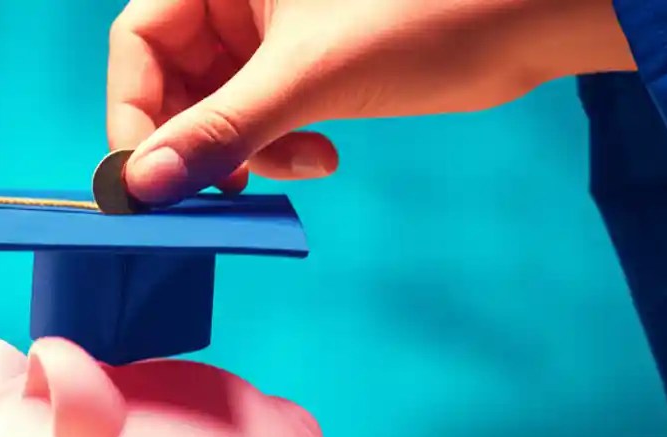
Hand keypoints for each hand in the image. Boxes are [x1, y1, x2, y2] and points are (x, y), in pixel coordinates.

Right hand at [107, 0, 635, 203]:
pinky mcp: (302, 63)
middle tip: (217, 188)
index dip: (133, 111)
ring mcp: (269, 31)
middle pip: (171, 78)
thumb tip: (140, 185)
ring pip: (215, 105)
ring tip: (300, 163)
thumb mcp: (309, 75)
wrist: (533, 15)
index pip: (137, 40)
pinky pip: (258, 114)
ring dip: (244, 150)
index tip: (147, 179)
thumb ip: (220, 128)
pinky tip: (321, 155)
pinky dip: (277, 145)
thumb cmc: (425, 13)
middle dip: (196, 139)